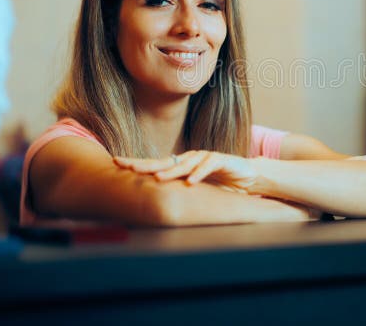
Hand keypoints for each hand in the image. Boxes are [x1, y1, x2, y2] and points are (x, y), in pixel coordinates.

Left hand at [113, 150, 259, 192]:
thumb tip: (152, 206)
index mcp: (181, 165)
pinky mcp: (222, 160)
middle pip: (164, 161)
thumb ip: (178, 194)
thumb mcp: (196, 191)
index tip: (116, 164)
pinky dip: (200, 174)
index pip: (156, 165)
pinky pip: (209, 165)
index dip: (137, 164)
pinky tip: (191, 182)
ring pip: (185, 164)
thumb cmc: (220, 185)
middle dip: (145, 164)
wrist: (249, 177)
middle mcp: (190, 159)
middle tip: (127, 167)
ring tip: (157, 179)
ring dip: (171, 172)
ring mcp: (205, 157)